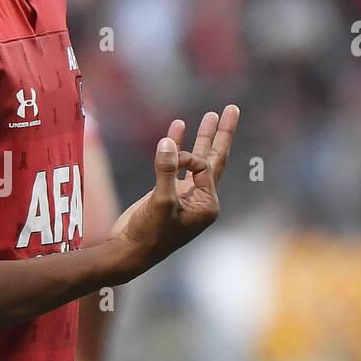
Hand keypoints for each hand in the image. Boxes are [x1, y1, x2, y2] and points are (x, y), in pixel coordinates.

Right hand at [105, 107, 240, 281]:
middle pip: (215, 158)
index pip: (204, 166)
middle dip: (221, 133)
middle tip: (232, 109)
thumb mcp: (161, 202)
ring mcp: (185, 195)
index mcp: (207, 204)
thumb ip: (166, 170)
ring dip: (201, 138)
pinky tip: (177, 129)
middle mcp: (200, 199)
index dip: (187, 157)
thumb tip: (167, 142)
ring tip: (210, 115)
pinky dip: (176, 147)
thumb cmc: (149, 234)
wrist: (128, 252)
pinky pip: (176, 165)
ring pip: (196, 160)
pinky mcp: (168, 193)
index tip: (168, 160)